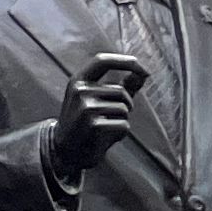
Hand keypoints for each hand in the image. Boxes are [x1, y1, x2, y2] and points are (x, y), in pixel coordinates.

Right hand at [43, 53, 143, 188]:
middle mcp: (79, 90)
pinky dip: (120, 132)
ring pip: (124, 108)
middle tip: (110, 116)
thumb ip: (122, 85)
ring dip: (122, 119)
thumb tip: (143, 73)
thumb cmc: (87, 121)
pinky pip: (123, 124)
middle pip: (121, 91)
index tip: (143, 69)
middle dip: (125, 104)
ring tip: (105, 126)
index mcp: (78, 80)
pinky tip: (105, 136)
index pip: (102, 61)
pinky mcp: (93, 124)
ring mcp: (85, 107)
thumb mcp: (99, 99)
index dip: (125, 62)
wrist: (67, 149)